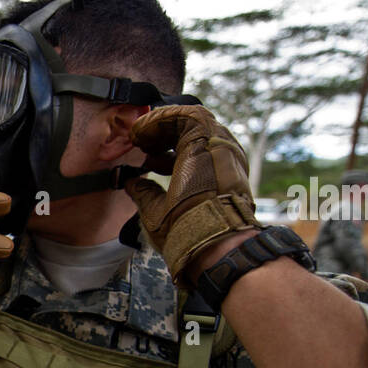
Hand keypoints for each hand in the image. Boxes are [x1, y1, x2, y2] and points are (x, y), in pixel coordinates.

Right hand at [125, 105, 259, 283]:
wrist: (223, 252)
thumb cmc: (190, 229)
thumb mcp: (155, 210)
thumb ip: (142, 190)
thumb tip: (132, 182)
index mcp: (202, 147)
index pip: (183, 115)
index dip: (156, 121)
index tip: (138, 135)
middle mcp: (222, 148)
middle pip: (194, 124)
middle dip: (165, 132)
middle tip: (143, 144)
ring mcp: (232, 162)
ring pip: (203, 140)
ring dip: (176, 145)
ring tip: (152, 160)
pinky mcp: (235, 178)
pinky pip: (211, 156)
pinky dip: (191, 158)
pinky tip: (170, 173)